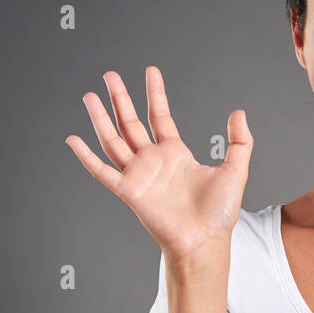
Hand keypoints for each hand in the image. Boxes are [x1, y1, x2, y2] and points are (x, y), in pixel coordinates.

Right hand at [65, 66, 251, 262]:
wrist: (206, 241)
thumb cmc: (220, 213)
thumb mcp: (236, 170)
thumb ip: (240, 141)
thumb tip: (239, 113)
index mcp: (176, 155)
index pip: (160, 117)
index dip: (155, 94)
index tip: (150, 71)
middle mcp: (154, 162)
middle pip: (131, 123)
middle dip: (120, 98)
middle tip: (110, 75)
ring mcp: (139, 176)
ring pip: (113, 140)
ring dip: (100, 118)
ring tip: (89, 96)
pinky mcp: (128, 192)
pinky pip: (102, 172)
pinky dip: (86, 157)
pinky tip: (73, 140)